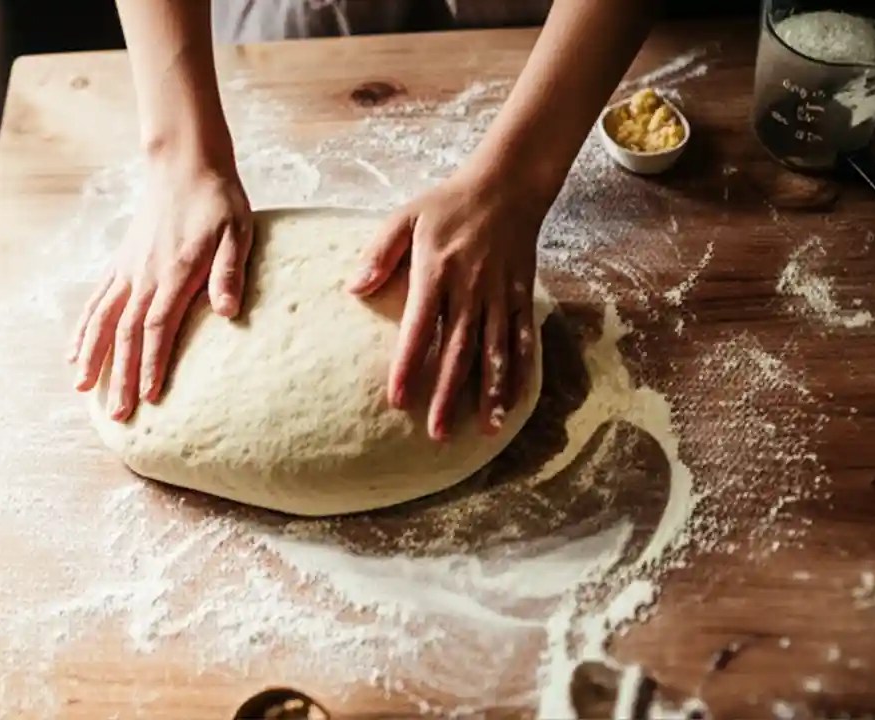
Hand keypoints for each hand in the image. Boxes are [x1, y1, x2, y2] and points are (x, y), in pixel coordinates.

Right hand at [69, 158, 251, 421]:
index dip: (151, 363)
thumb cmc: (218, 202)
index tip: (148, 397)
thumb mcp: (237, 232)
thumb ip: (229, 272)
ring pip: (102, 319)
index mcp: (174, 273)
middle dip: (121, 375)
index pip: (158, 327)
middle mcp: (143, 276)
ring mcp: (127, 270)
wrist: (185, 165)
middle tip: (119, 414)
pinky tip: (73, 351)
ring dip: (92, 356)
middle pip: (126, 333)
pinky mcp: (120, 264)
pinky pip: (96, 301)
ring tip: (83, 389)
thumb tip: (229, 311)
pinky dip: (82, 328)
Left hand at [349, 165, 542, 440]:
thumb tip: (353, 289)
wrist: (507, 184)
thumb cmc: (448, 204)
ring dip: (490, 392)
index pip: (419, 329)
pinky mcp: (521, 295)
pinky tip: (514, 400)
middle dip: (448, 394)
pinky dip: (519, 370)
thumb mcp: (404, 217)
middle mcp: (470, 289)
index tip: (398, 399)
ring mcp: (499, 294)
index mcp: (436, 272)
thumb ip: (379, 253)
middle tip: (438, 433)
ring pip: (494, 351)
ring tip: (485, 428)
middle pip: (458, 351)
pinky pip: (521, 338)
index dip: (408, 366)